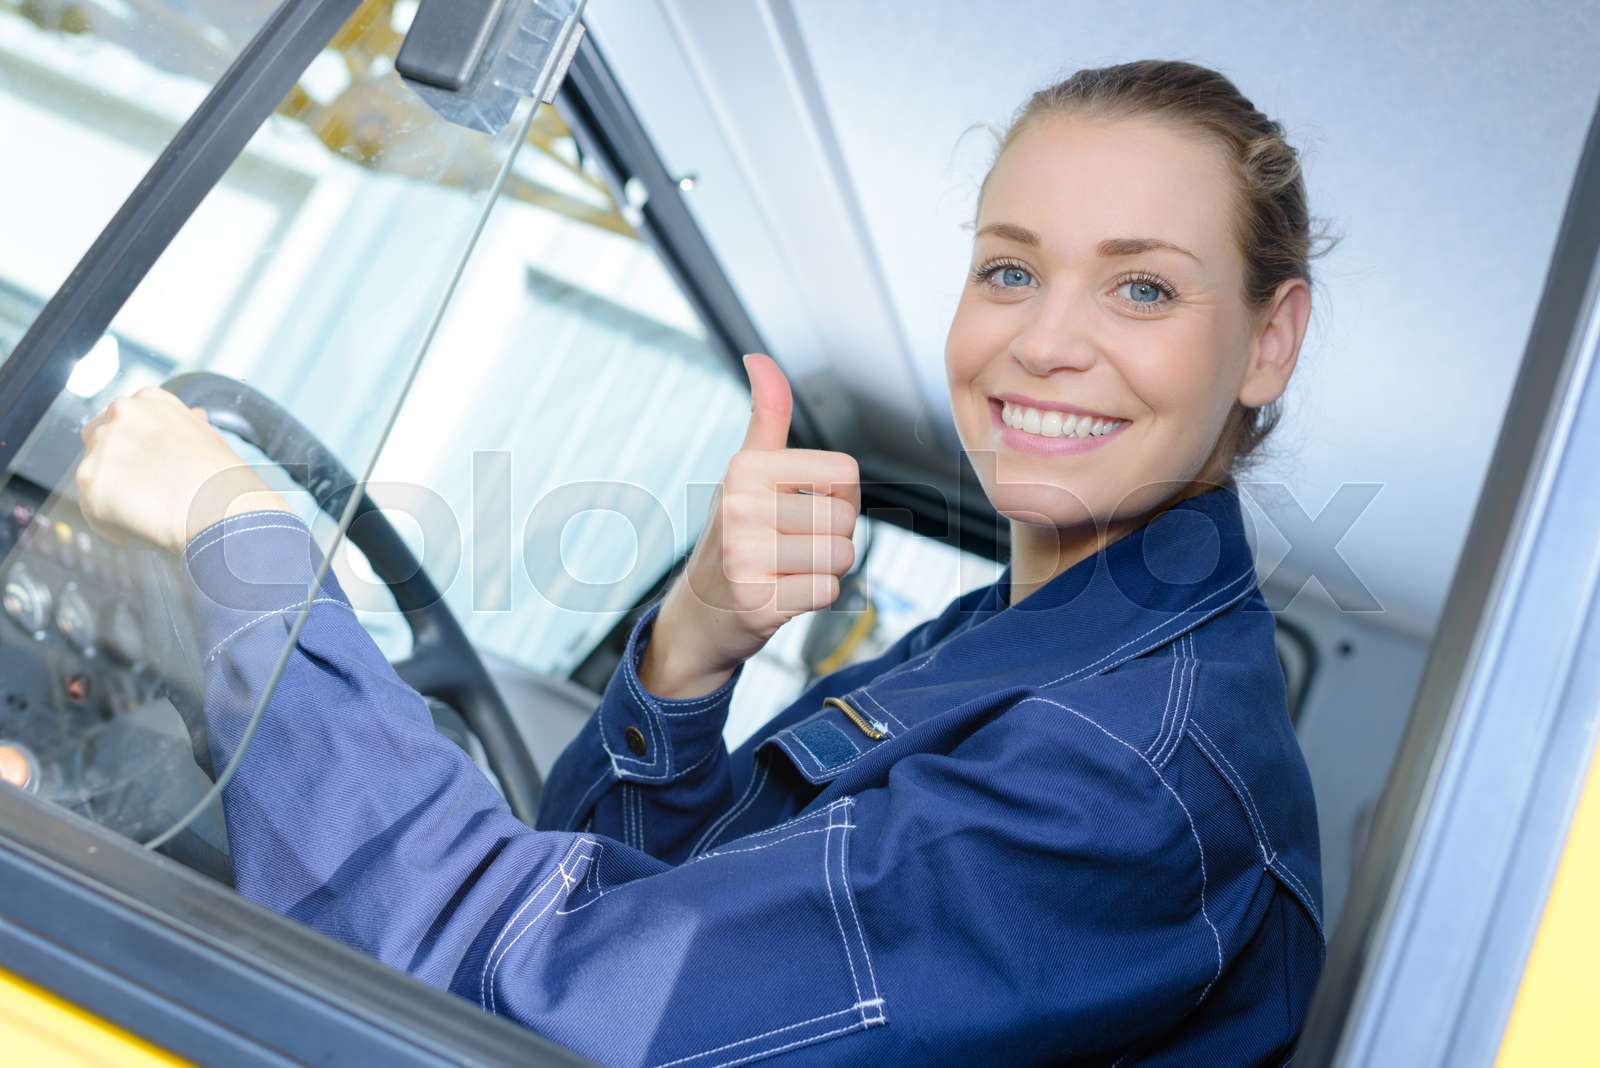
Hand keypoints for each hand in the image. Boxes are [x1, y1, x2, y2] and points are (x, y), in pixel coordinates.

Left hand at [76, 386, 289, 553]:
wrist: (219, 507)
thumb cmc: (224, 478)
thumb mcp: (209, 437)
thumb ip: (186, 427)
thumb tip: (194, 416)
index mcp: (149, 400)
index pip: (123, 418)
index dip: (135, 445)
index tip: (150, 465)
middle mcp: (119, 414)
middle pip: (98, 439)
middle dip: (115, 463)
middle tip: (144, 491)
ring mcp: (101, 445)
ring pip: (93, 474)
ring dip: (112, 493)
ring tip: (148, 513)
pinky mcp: (88, 480)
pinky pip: (92, 506)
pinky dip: (111, 520)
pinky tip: (141, 527)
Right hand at [639, 354, 858, 696]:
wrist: (700, 614)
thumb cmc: (736, 536)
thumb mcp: (746, 471)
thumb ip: (767, 416)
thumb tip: (759, 358)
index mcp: (746, 468)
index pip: (845, 474)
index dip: (838, 495)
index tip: (804, 506)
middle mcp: (741, 508)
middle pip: (845, 520)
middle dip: (829, 537)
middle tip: (789, 546)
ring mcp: (746, 557)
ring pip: (841, 556)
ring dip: (823, 569)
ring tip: (785, 568)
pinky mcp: (758, 602)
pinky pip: (828, 592)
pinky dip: (813, 598)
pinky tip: (781, 593)